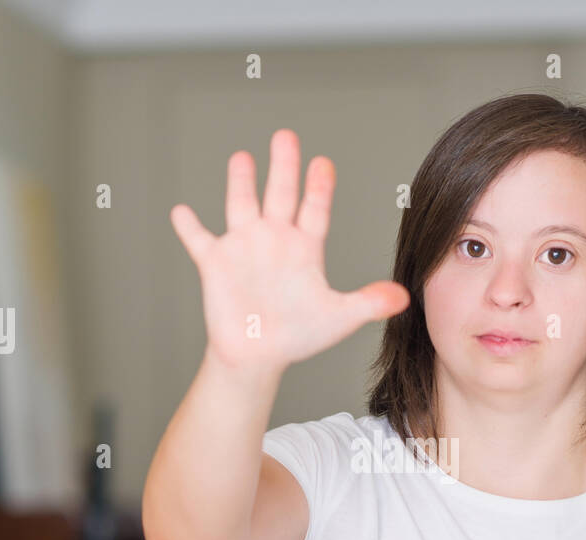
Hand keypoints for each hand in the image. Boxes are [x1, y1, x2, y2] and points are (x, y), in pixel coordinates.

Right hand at [170, 129, 410, 374]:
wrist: (258, 356)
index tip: (323, 163)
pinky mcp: (216, 264)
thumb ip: (368, 303)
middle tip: (286, 136)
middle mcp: (274, 239)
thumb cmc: (298, 336)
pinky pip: (199, 240)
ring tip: (242, 158)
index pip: (314, 209)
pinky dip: (189, 228)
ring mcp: (244, 248)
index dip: (318, 187)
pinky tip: (182, 212)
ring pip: (242, 205)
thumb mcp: (338, 318)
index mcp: (304, 248)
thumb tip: (403, 297)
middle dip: (283, 166)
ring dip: (240, 183)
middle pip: (280, 194)